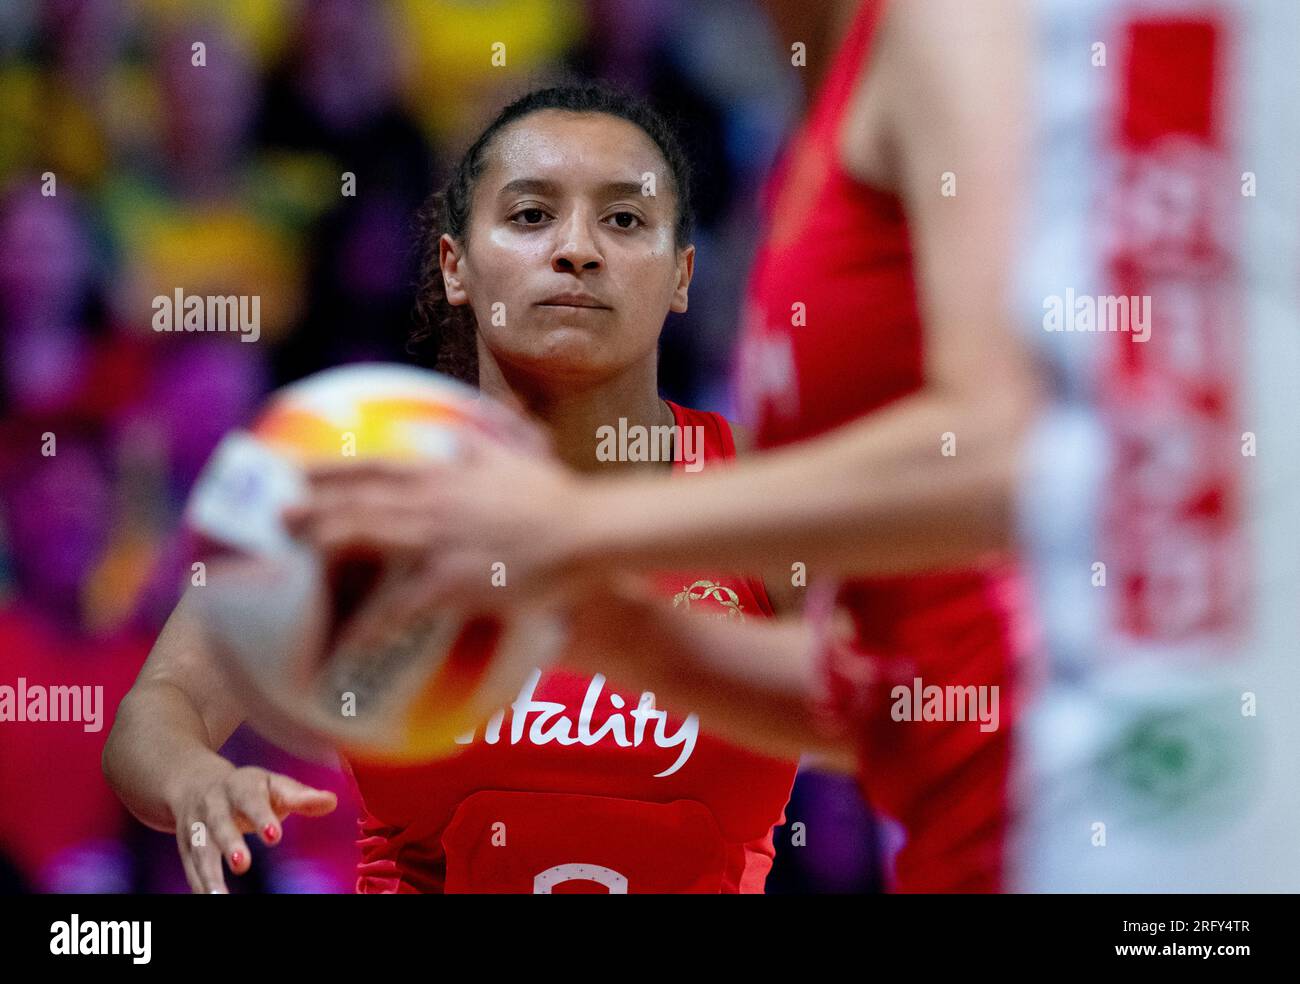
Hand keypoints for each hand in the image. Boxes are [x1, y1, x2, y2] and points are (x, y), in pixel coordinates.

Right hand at [170, 762, 336, 893]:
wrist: (195, 783)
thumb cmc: (248, 789)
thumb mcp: (273, 785)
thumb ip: (300, 796)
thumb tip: (331, 801)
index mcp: (240, 786)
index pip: (250, 799)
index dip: (261, 816)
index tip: (274, 836)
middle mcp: (213, 805)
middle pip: (219, 824)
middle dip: (229, 844)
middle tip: (242, 865)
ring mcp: (196, 826)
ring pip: (200, 850)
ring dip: (208, 874)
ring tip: (219, 897)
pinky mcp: (185, 846)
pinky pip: (190, 868)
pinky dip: (198, 885)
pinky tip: (211, 899)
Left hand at [283, 430, 591, 645]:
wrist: (586, 531)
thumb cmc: (554, 496)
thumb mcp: (511, 457)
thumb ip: (475, 446)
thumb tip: (452, 432)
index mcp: (444, 474)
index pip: (374, 467)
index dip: (329, 469)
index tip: (291, 469)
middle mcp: (434, 503)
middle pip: (361, 502)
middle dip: (314, 506)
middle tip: (275, 514)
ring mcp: (442, 541)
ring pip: (372, 540)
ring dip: (331, 545)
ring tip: (296, 555)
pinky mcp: (456, 581)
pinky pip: (404, 603)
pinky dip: (374, 619)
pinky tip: (348, 636)